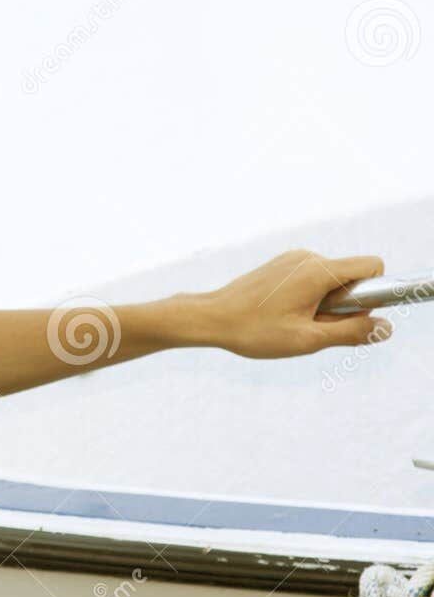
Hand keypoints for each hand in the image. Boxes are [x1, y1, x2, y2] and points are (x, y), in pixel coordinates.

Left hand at [196, 248, 389, 357]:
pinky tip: (283, 315)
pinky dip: (309, 299)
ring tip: (294, 322)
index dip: (372, 293)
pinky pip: (312, 280)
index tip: (350, 315)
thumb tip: (386, 327)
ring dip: (326, 304)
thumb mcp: (308, 340)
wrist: (210, 318)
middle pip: (352, 277)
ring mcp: (292, 260)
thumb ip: (351, 332)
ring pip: (331, 281)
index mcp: (317, 270)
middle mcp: (307, 257)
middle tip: (313, 326)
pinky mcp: (281, 266)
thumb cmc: (255, 331)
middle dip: (345, 304)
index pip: (372, 266)